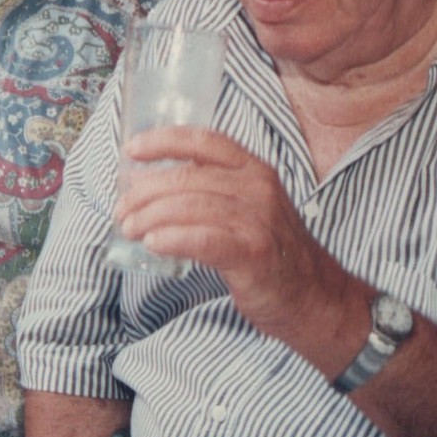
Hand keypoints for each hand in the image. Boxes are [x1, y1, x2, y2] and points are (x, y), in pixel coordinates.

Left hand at [114, 127, 352, 340]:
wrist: (314, 295)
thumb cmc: (272, 250)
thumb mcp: (249, 206)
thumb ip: (212, 191)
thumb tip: (149, 186)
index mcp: (253, 169)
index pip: (204, 141)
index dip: (164, 141)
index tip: (132, 150)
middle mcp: (257, 188)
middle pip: (188, 178)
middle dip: (145, 192)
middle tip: (122, 210)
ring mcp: (258, 220)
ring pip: (190, 207)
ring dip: (150, 217)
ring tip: (129, 229)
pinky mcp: (254, 253)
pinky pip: (203, 239)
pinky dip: (173, 238)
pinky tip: (153, 243)